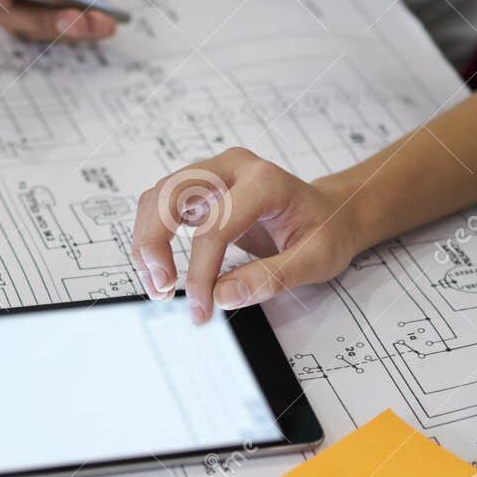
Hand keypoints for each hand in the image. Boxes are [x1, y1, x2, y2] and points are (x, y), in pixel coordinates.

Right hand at [0, 0, 114, 41]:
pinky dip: (84, 29)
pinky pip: (61, 28)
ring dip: (61, 27)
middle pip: (0, 12)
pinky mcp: (48, 14)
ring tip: (87, 21)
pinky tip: (105, 24)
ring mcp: (18, 5)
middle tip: (57, 15)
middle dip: (29, 16)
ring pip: (33, 25)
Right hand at [131, 149, 359, 323]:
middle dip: (153, 244)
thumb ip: (270, 278)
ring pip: (156, 197)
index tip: (201, 309)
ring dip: (145, 242)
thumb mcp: (314, 260)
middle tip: (160, 289)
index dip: (201, 272)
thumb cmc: (326, 231)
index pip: (215, 227)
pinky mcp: (199, 188)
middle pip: (170, 194)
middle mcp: (232, 167)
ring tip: (157, 285)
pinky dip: (150, 236)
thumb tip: (221, 296)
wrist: (331, 212)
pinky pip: (159, 205)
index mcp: (264, 181)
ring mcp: (212, 173)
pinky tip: (159, 268)